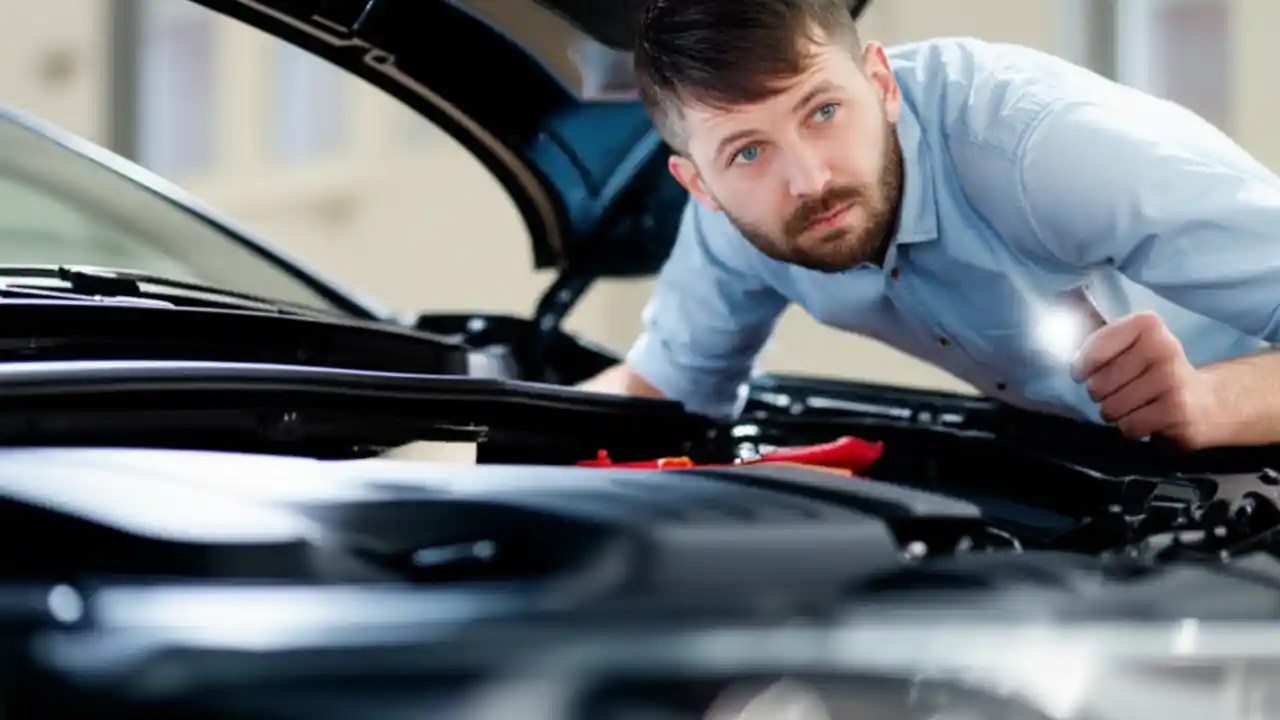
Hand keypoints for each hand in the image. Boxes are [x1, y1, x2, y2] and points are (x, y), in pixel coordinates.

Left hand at [1071, 312, 1222, 448]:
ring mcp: (1172, 380)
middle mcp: (1164, 347)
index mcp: (1148, 324)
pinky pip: (1128, 426)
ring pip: (1111, 408)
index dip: (1081, 367)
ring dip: (1115, 413)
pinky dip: (1131, 428)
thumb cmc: (1154, 371)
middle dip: (1100, 394)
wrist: (1206, 401)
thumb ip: (1100, 346)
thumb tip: (1071, 363)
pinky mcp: (1177, 411)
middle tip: (1119, 392)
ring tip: (1134, 406)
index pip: (1095, 349)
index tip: (1081, 374)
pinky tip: (1147, 419)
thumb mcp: (1131, 347)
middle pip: (1099, 383)